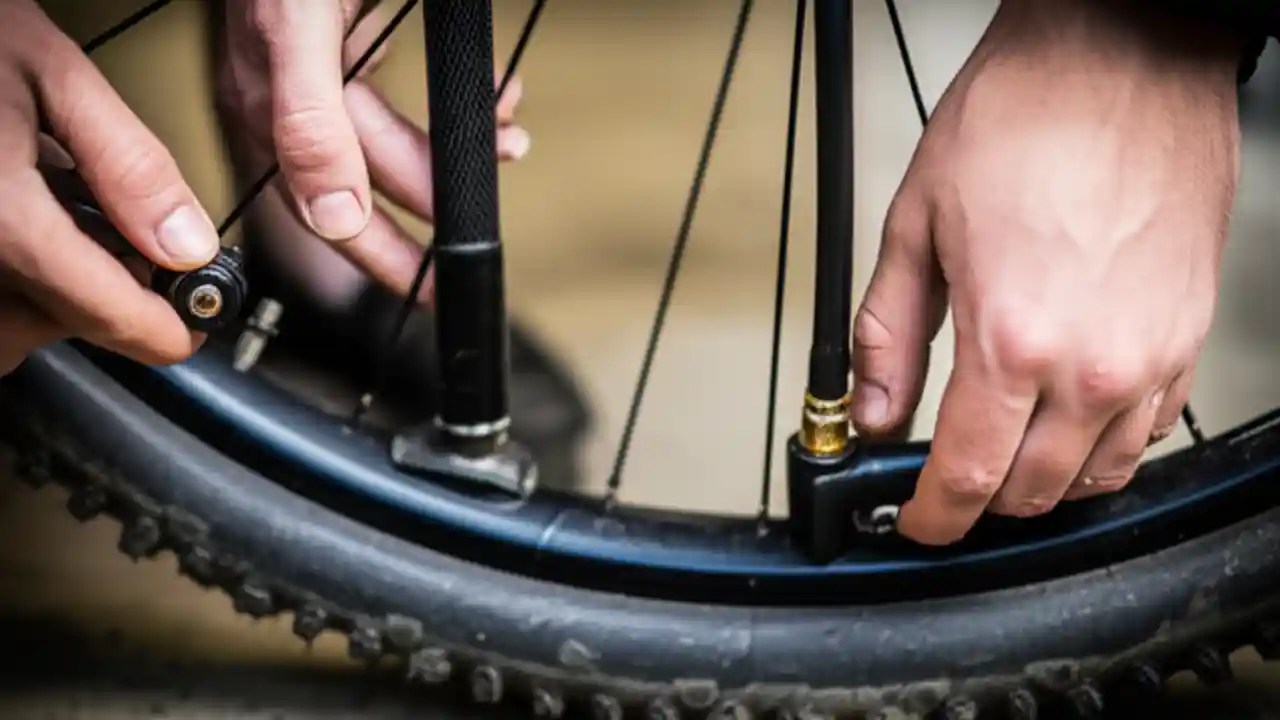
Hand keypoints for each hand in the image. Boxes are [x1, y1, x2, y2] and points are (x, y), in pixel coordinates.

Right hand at [0, 0, 217, 376]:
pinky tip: (17, 228)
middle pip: (45, 326)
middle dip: (97, 304)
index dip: (157, 331)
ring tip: (66, 228)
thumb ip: (126, 164)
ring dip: (46, 298)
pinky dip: (8, 286)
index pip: (94, 307)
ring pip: (2, 327)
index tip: (188, 334)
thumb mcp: (50, 72)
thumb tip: (188, 245)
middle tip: (132, 258)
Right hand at [217, 0, 527, 301]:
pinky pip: (403, 85)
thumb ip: (312, 126)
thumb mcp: (298, 32)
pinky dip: (454, 96)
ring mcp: (320, 64)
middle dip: (434, 209)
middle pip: (371, 184)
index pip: (336, 209)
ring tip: (507, 143)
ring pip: (395, 134)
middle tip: (474, 255)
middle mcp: (292, 94)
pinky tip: (493, 94)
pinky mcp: (347, 35)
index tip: (436, 288)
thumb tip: (335, 217)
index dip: (387, 255)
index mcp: (274, 104)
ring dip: (457, 146)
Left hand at [852, 0, 1244, 543]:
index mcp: (1012, 340)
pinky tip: (1067, 421)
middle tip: (946, 482)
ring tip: (1002, 455)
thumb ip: (888, 337)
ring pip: (1095, 476)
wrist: (1123, 60)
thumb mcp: (916, 226)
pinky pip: (1148, 433)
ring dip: (1041, 484)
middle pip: (1031, 490)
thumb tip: (874, 410)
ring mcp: (1151, 356)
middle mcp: (1091, 364)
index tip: (915, 522)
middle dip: (979, 504)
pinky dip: (1101, 448)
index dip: (931, 516)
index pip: (968, 477)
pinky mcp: (1187, 337)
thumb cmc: (1023, 121)